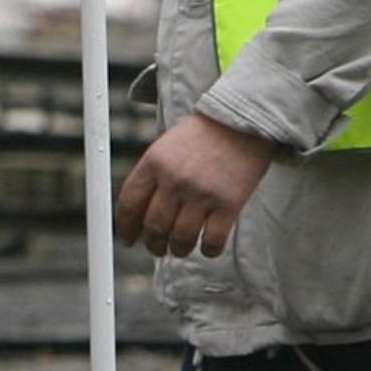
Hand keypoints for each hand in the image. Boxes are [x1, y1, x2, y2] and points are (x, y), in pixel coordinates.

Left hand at [114, 111, 281, 261]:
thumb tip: (140, 213)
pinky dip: (208, 250)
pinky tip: (207, 247)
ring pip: (181, 238)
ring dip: (178, 250)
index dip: (126, 228)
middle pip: (154, 226)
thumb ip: (153, 176)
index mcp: (154, 162)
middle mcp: (174, 179)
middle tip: (158, 248)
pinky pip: (213, 241)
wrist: (243, 121)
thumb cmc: (204, 134)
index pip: (129, 203)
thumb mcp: (167, 146)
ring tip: (181, 249)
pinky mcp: (229, 203)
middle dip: (153, 244)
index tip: (129, 240)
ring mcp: (202, 193)